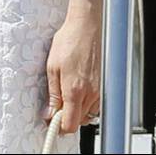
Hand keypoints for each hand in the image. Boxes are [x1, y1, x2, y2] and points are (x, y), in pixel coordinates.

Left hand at [45, 9, 101, 133]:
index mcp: (75, 91)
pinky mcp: (105, 86)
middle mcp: (91, 94)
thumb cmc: (69, 42)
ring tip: (66, 94)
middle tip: (55, 105)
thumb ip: (53, 93)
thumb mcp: (52, 67)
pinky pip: (96, 104)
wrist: (87, 27)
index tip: (51, 121)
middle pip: (79, 121)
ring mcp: (100, 91)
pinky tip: (78, 90)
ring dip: (77, 110)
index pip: (70, 124)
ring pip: (89, 114)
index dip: (59, 126)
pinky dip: (86, 103)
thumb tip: (49, 112)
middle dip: (67, 117)